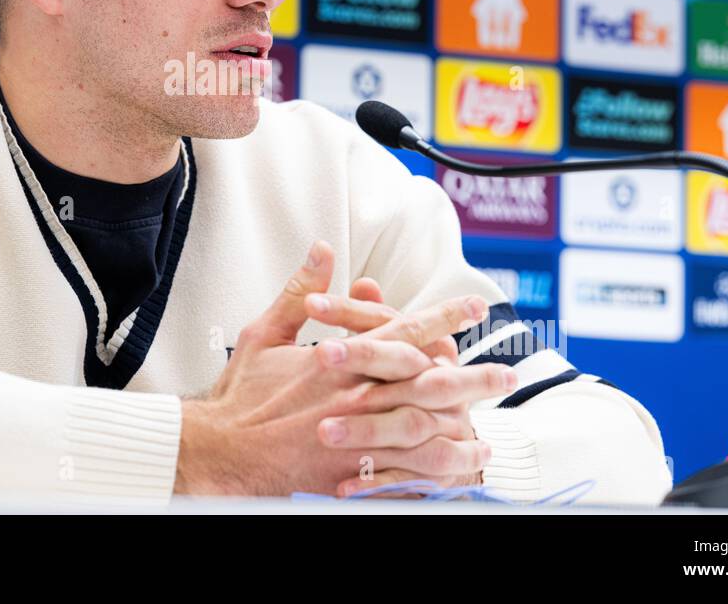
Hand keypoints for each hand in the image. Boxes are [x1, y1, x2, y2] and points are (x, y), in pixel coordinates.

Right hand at [175, 241, 507, 496]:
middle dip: (473, 377)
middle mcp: (358, 397)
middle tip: (506, 374)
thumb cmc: (239, 397)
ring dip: (463, 431)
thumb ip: (300, 291)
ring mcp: (358, 439)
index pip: (406, 330)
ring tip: (490, 436)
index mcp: (341, 359)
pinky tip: (453, 475)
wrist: (220, 453)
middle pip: (431, 383)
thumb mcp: (265, 333)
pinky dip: (434, 474)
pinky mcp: (351, 476)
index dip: (445, 316)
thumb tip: (323, 250)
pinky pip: (404, 475)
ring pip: (426, 431)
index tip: (475, 306)